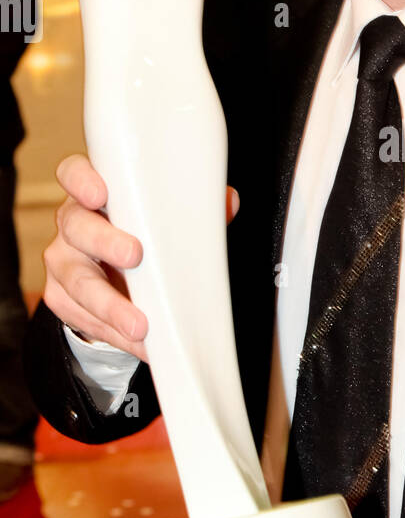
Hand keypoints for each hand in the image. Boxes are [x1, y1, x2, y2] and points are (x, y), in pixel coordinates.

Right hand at [43, 153, 239, 361]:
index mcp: (94, 194)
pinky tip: (139, 343)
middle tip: (135, 256)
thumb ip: (193, 208)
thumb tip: (229, 202)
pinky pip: (84, 318)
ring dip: (110, 305)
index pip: (74, 173)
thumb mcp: (164, 218)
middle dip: (105, 242)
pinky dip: (114, 333)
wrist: (117, 276)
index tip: (100, 194)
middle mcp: (72, 224)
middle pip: (77, 226)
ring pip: (77, 282)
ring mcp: (64, 261)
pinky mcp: (62, 298)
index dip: (82, 180)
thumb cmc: (143, 234)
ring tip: (140, 325)